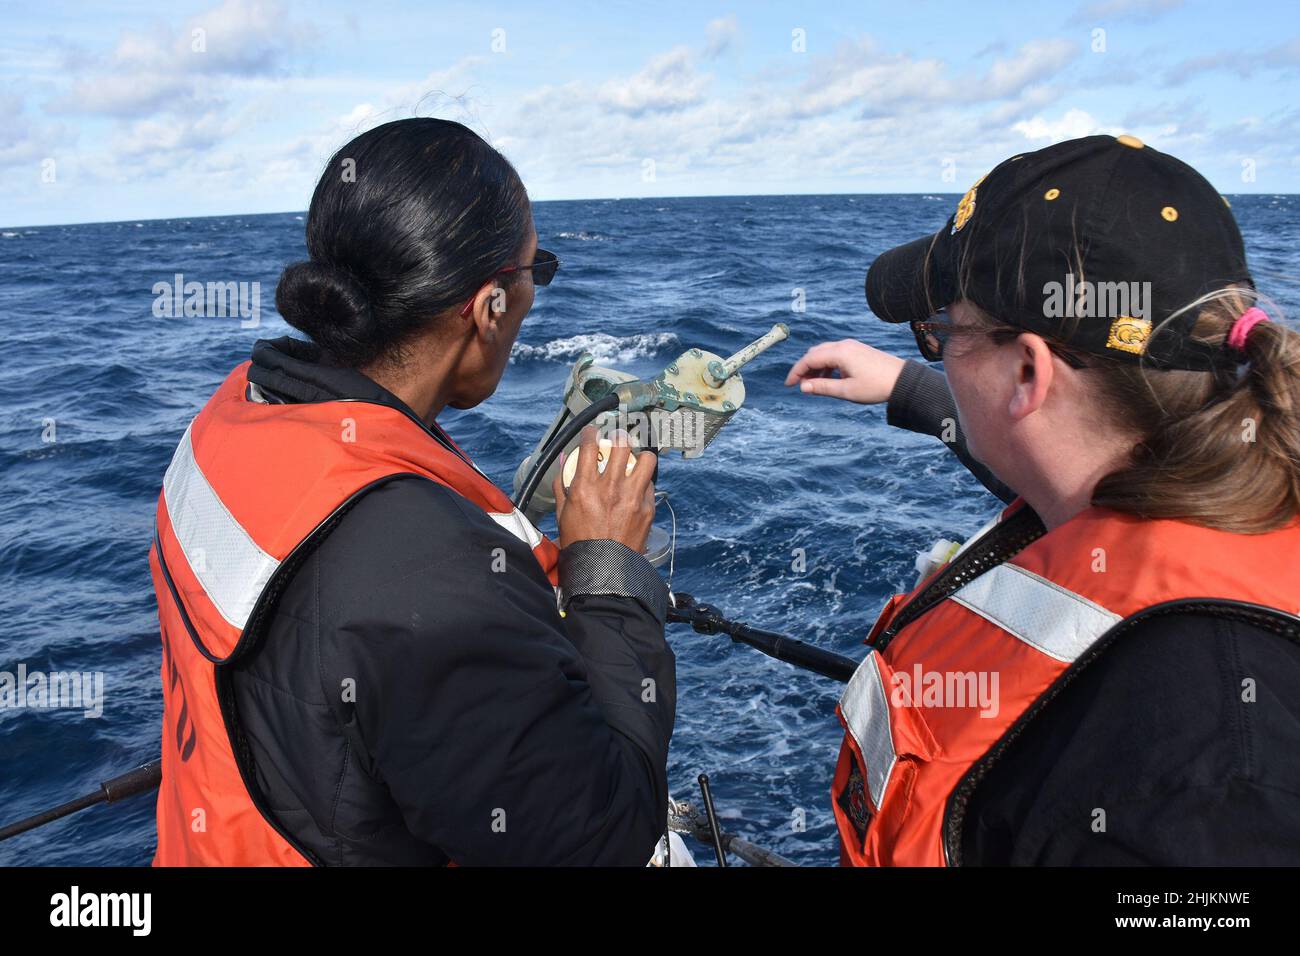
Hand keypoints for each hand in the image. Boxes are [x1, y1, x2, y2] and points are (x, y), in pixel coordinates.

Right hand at [554, 427, 656, 551]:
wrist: (603, 572)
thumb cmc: (580, 545)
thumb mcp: (563, 514)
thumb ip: (563, 486)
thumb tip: (563, 466)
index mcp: (585, 487)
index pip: (589, 446)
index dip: (591, 433)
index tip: (593, 432)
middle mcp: (610, 488)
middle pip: (621, 445)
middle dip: (619, 438)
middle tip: (617, 442)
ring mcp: (632, 497)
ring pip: (646, 459)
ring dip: (640, 457)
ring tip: (634, 463)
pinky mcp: (647, 509)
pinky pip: (651, 485)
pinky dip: (644, 484)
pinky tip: (637, 490)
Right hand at [784, 339, 905, 404]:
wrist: (902, 380)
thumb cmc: (876, 386)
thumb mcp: (846, 391)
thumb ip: (822, 387)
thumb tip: (803, 387)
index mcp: (839, 353)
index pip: (809, 359)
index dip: (796, 372)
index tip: (788, 385)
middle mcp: (843, 345)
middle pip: (814, 353)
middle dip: (804, 369)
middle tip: (800, 386)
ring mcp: (851, 346)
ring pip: (824, 353)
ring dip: (815, 368)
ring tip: (813, 385)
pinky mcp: (857, 350)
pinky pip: (835, 354)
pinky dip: (827, 366)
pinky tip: (829, 379)